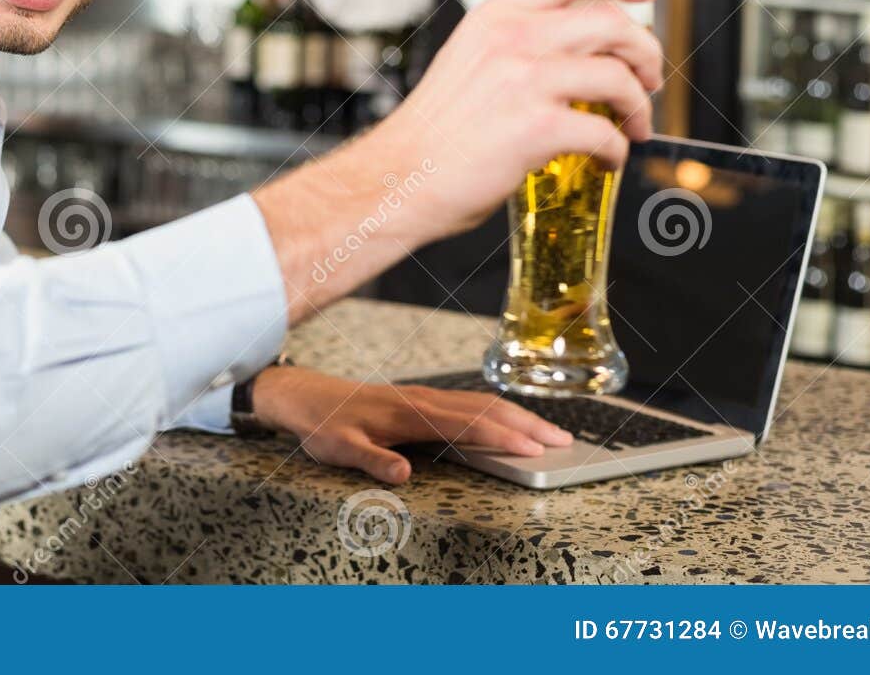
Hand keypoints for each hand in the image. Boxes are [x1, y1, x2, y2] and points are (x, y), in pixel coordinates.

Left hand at [251, 366, 572, 484]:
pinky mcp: (423, 400)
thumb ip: (371, 461)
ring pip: (481, 402)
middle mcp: (423, 401)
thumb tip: (403, 474)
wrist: (306, 395)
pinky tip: (511, 421)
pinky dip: (499, 410)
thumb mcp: (338, 448)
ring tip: (551, 433)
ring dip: (518, 416)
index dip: (504, 436)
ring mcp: (425, 398)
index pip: (468, 424)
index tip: (536, 450)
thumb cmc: (323, 425)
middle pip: (486, 409)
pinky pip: (469, 402)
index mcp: (409, 414)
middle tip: (563, 442)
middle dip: (527, 424)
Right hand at [371, 0, 661, 241]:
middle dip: (646, 52)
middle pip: (610, 23)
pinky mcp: (538, 127)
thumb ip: (513, 44)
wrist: (402, 175)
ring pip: (617, 76)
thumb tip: (570, 51)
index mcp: (496, 17)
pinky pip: (604, 132)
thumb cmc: (434, 131)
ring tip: (636, 125)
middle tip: (649, 77)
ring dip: (639, 104)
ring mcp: (527, 81)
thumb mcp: (468, 60)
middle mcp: (514, 39)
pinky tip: (608, 159)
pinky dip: (617, 149)